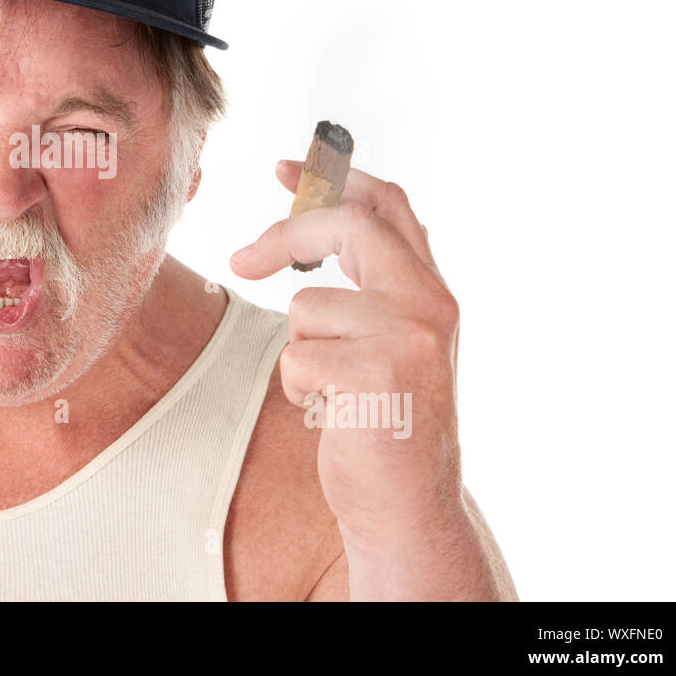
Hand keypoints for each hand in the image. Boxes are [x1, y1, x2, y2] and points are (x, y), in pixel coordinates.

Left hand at [229, 158, 465, 546]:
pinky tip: (333, 415)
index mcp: (432, 292)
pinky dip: (299, 389)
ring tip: (334, 391)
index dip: (335, 178)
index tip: (284, 169)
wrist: (408, 506)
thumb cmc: (385, 424)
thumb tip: (319, 226)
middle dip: (285, 236)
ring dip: (301, 354)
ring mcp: (410, 338)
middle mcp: (431, 305)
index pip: (390, 207)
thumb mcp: (390, 343)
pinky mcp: (379, 375)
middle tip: (242, 262)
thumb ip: (371, 287)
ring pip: (306, 307)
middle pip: (347, 226)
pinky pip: (297, 357)